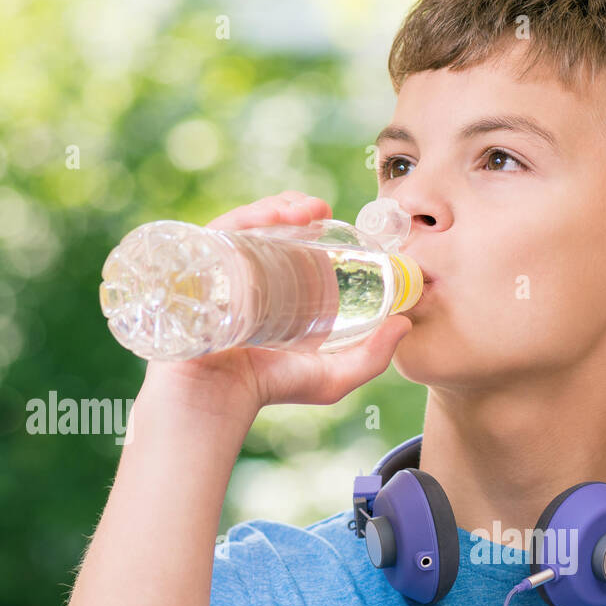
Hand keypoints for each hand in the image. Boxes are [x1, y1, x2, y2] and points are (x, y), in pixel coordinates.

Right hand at [141, 190, 411, 421]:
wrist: (217, 400)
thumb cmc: (270, 388)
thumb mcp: (332, 377)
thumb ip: (372, 358)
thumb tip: (406, 323)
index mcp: (274, 289)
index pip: (294, 245)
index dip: (316, 225)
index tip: (343, 222)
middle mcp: (247, 274)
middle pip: (271, 227)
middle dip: (297, 209)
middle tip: (322, 210)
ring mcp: (221, 270)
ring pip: (248, 223)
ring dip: (276, 206)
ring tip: (306, 211)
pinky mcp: (198, 269)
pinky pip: (221, 230)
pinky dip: (247, 216)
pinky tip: (273, 216)